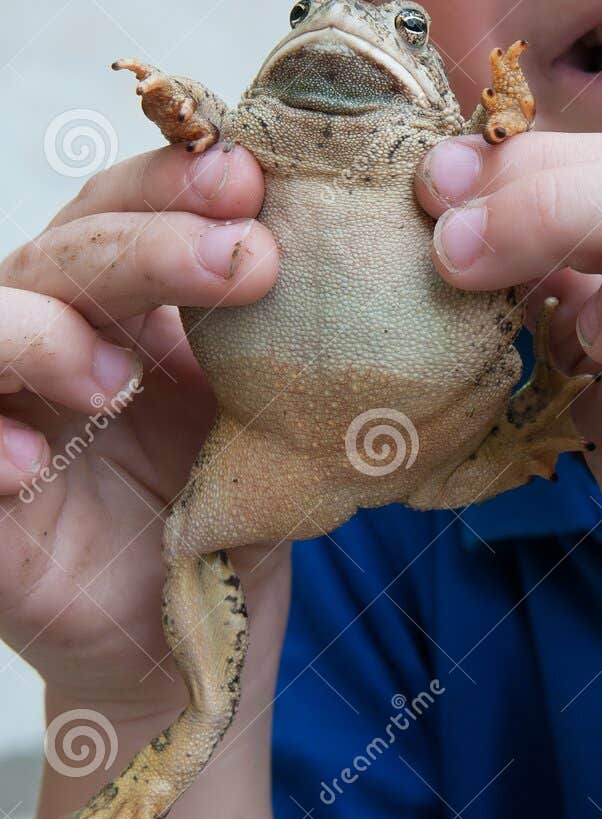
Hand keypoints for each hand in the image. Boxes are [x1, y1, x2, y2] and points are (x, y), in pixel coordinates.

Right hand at [0, 143, 282, 716]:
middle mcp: (51, 342)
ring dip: (46, 334)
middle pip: (60, 254)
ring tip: (119, 381)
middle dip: (145, 244)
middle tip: (243, 260)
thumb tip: (350, 237)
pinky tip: (34, 462)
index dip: (168, 180)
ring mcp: (8, 416)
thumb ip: (276, 332)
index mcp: (117, 304)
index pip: (118, 206)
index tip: (249, 179)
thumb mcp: (264, 410)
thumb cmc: (227, 509)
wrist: (188, 640)